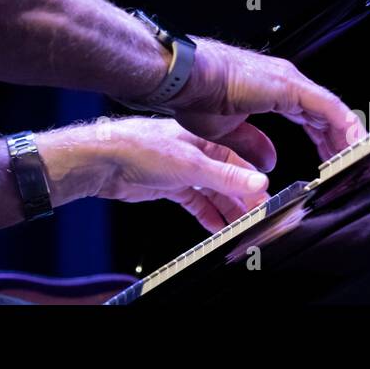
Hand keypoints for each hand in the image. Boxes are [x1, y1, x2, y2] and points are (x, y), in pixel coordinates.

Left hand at [71, 116, 272, 233]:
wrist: (104, 161)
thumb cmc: (141, 148)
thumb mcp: (191, 165)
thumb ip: (226, 177)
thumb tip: (258, 182)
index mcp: (205, 140)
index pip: (239, 163)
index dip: (253, 184)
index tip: (265, 201)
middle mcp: (196, 153)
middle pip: (227, 180)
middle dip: (242, 200)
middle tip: (255, 219)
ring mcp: (182, 170)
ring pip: (213, 193)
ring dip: (226, 210)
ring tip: (240, 228)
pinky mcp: (170, 185)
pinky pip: (195, 202)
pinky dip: (207, 214)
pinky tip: (216, 226)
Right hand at [159, 38, 362, 171]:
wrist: (185, 79)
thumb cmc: (196, 98)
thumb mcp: (227, 131)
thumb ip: (251, 144)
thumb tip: (270, 160)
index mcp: (273, 90)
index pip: (310, 116)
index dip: (324, 139)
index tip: (332, 160)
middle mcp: (285, 81)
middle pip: (325, 114)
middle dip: (339, 140)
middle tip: (351, 165)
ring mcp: (290, 80)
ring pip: (332, 110)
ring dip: (347, 135)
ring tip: (359, 159)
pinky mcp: (290, 85)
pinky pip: (328, 107)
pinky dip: (344, 125)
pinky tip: (353, 143)